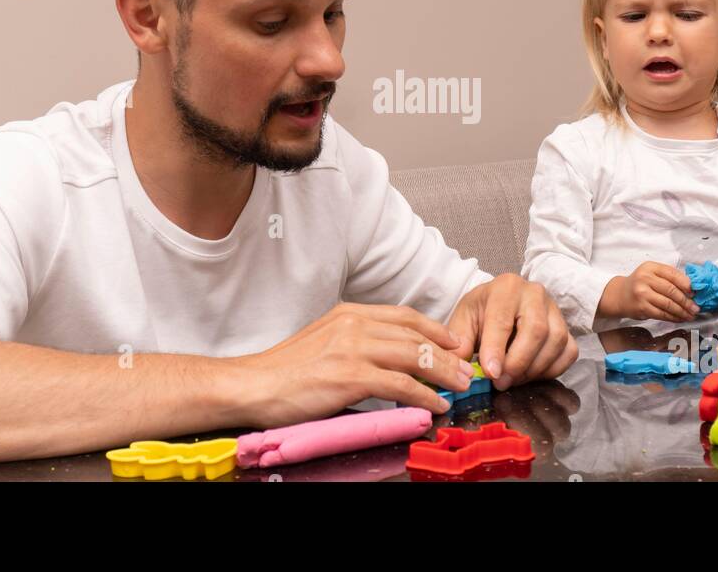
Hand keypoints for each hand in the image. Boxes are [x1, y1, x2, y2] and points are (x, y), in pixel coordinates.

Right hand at [235, 303, 478, 425]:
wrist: (252, 385)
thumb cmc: (283, 372)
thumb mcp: (323, 342)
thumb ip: (354, 342)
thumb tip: (385, 358)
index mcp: (348, 313)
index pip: (404, 316)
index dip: (434, 329)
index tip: (453, 342)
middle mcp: (354, 325)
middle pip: (416, 335)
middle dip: (447, 354)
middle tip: (465, 369)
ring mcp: (353, 349)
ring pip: (414, 356)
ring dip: (443, 374)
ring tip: (459, 387)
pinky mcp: (350, 376)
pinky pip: (401, 384)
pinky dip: (424, 396)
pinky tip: (435, 405)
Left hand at [446, 273, 577, 390]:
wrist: (501, 304)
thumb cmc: (482, 311)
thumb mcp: (464, 319)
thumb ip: (460, 341)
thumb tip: (460, 368)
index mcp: (506, 287)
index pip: (503, 320)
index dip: (497, 349)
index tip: (490, 373)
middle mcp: (535, 293)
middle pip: (536, 331)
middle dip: (518, 363)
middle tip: (500, 382)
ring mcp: (555, 309)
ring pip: (556, 342)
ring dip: (534, 369)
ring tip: (512, 379)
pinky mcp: (567, 327)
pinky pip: (569, 352)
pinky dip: (552, 369)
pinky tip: (531, 373)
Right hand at [599, 261, 699, 322]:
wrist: (619, 295)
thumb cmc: (639, 284)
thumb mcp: (651, 274)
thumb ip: (669, 277)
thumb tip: (692, 289)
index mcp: (650, 267)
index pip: (673, 274)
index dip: (687, 284)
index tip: (695, 292)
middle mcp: (645, 278)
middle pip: (671, 290)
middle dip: (686, 301)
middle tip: (696, 307)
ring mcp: (642, 293)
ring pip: (668, 304)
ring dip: (682, 311)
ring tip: (690, 315)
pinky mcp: (642, 307)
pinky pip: (662, 313)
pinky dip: (673, 317)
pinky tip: (679, 318)